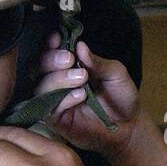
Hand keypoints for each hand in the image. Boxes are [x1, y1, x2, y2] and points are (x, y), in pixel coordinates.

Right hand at [35, 34, 141, 160]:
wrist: (128, 126)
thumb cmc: (121, 96)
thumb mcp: (116, 74)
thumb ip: (98, 62)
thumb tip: (80, 46)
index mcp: (69, 65)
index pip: (51, 51)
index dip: (49, 44)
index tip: (56, 38)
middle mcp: (57, 80)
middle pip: (38, 66)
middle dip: (51, 60)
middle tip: (69, 59)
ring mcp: (54, 100)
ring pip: (41, 86)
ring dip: (59, 78)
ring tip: (82, 78)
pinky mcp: (55, 119)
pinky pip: (50, 107)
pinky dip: (64, 99)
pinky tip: (80, 96)